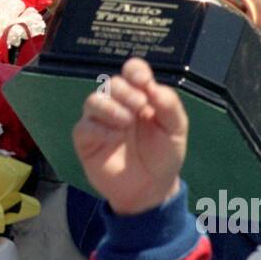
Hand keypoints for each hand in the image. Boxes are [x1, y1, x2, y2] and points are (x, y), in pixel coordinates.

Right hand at [73, 58, 187, 215]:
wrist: (151, 189)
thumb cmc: (163, 155)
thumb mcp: (176, 130)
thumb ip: (169, 106)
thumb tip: (153, 87)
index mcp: (140, 96)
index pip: (133, 71)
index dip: (135, 70)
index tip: (143, 81)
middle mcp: (118, 104)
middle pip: (112, 83)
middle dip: (125, 91)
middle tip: (140, 106)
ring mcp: (100, 121)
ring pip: (93, 100)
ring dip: (110, 107)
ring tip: (126, 122)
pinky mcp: (87, 140)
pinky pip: (84, 126)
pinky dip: (98, 128)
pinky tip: (114, 137)